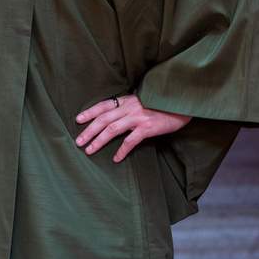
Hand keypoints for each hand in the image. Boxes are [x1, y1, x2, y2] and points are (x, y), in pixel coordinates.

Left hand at [74, 94, 191, 162]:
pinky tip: (116, 158)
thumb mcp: (142, 102)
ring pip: (112, 129)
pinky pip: (131, 141)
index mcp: (126, 101)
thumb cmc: (161, 105)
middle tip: (78, 142)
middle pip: (103, 119)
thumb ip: (128, 107)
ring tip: (90, 150)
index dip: (89, 112)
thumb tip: (114, 117)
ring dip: (99, 140)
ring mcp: (138, 117)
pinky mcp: (147, 128)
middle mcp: (129, 107)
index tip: (78, 120)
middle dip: (89, 130)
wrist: (181, 104)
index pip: (103, 105)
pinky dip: (122, 150)